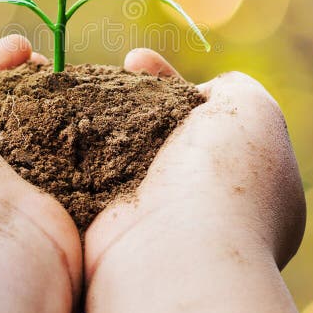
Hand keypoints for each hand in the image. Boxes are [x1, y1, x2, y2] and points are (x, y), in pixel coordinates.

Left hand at [0, 34, 80, 299]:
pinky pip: (62, 172)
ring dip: (49, 113)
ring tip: (71, 78)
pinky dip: (73, 141)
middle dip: (20, 93)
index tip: (19, 49)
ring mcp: (4, 220)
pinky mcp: (47, 228)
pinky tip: (89, 111)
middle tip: (48, 62)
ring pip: (30, 150)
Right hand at [82, 50, 312, 312]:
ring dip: (98, 119)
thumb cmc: (223, 178)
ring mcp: (151, 223)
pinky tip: (57, 120)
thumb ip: (238, 90)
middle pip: (157, 130)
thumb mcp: (255, 112)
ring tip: (75, 86)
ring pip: (118, 152)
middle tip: (107, 72)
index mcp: (246, 183)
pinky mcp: (107, 233)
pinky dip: (73, 150)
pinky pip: (87, 178)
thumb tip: (209, 93)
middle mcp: (201, 206)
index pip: (205, 118)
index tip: (136, 60)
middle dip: (130, 96)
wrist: (173, 252)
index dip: (168, 83)